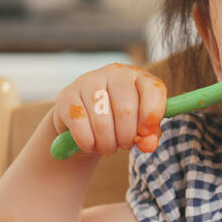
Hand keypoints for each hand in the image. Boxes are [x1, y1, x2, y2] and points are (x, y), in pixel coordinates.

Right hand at [50, 63, 167, 155]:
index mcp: (138, 77)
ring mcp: (89, 81)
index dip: (152, 115)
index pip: (153, 90)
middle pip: (126, 111)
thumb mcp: (138, 127)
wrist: (82, 120)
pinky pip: (79, 124)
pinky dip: (87, 142)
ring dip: (107, 144)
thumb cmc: (118, 121)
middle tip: (123, 146)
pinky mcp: (67, 95)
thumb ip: (149, 135)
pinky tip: (90, 145)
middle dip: (126, 138)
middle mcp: (115, 73)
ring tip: (107, 147)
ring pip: (102, 122)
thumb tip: (148, 144)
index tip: (145, 133)